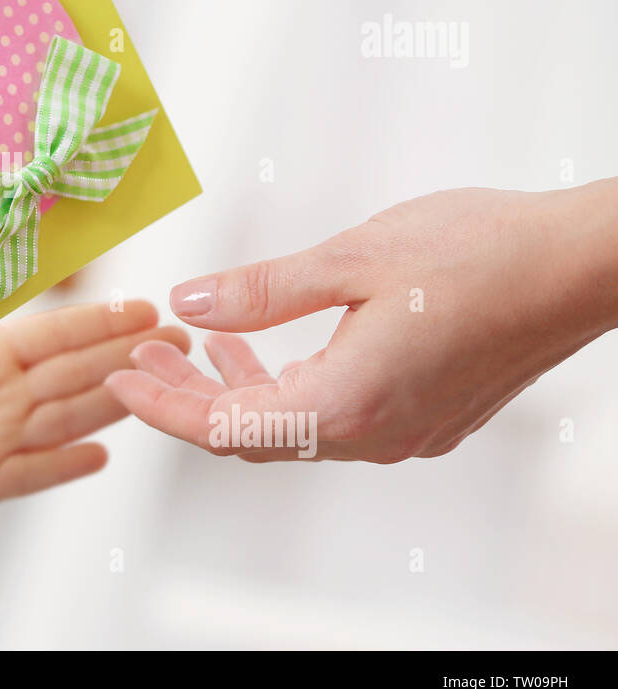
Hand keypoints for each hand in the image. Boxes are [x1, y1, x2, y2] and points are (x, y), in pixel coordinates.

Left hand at [0, 281, 190, 519]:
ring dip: (109, 404)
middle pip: (73, 373)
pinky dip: (65, 466)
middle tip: (179, 340)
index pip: (50, 336)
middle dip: (126, 355)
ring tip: (159, 387)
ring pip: (65, 418)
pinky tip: (102, 456)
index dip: (96, 324)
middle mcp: (5, 392)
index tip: (143, 308)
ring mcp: (3, 436)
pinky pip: (35, 472)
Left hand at [107, 181, 617, 461]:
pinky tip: (267, 349)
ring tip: (194, 344)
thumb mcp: (351, 259)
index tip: (117, 379)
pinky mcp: (426, 415)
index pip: (224, 428)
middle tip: (143, 353)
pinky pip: (332, 417)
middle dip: (188, 397)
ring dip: (237, 390)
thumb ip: (261, 292)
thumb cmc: (478, 252)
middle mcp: (375, 436)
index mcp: (348, 405)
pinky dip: (285, 387)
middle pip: (252, 436)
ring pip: (292, 427)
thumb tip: (187, 305)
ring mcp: (405, 433)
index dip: (162, 406)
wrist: (582, 266)